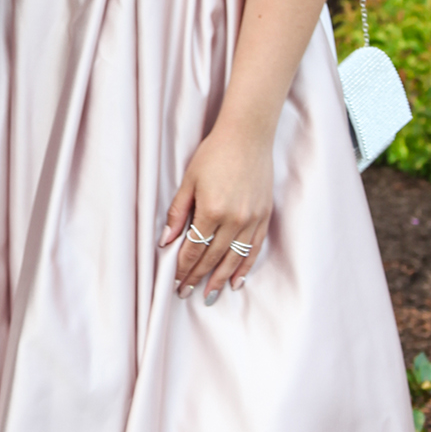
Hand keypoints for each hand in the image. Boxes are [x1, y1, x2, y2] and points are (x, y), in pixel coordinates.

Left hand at [159, 125, 272, 301]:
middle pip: (212, 258)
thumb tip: (166, 241)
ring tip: (210, 296)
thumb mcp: (189, 180)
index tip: (175, 282)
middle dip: (198, 278)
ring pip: (234, 259)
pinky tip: (237, 281)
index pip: (194, 248)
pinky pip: (254, 249)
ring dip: (220, 279)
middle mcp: (234, 220)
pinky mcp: (264, 216)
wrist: (248, 135)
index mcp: (212, 211)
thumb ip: (178, 213)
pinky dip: (245, 267)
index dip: (183, 268)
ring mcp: (252, 219)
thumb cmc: (214, 153)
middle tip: (186, 293)